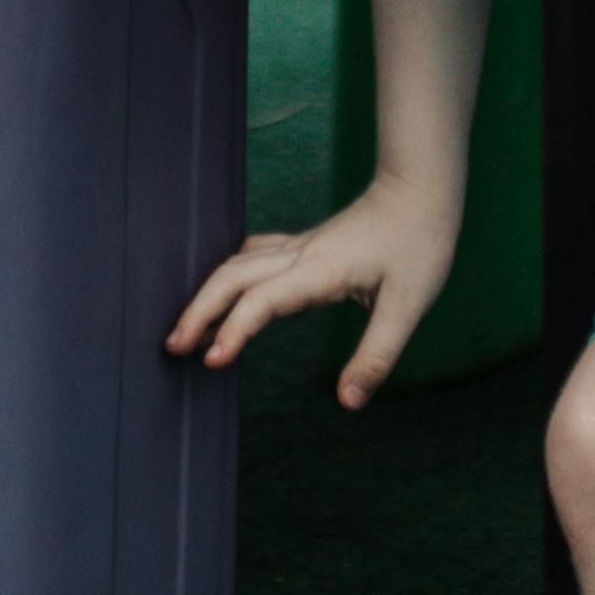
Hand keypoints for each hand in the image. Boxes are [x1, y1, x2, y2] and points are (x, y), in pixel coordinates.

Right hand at [169, 174, 464, 411]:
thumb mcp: (408, 306)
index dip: (233, 330)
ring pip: (237, 264)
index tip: (211, 359)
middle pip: (232, 277)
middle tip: (173, 347)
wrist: (421, 191)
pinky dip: (228, 274)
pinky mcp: (304, 245)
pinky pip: (253, 256)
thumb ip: (376, 356)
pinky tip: (222, 289)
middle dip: (198, 310)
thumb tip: (349, 402)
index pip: (262, 301)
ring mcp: (299, 246)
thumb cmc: (419, 244)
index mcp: (320, 271)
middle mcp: (300, 256)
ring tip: (187, 329)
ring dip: (208, 293)